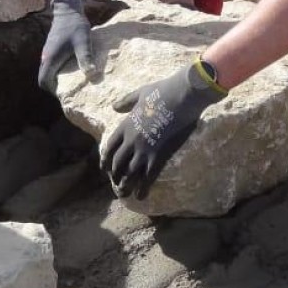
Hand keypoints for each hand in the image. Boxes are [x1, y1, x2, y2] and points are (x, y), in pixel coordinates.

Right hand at [39, 0, 99, 92]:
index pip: (44, 81)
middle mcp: (46, 57)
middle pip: (45, 78)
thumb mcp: (83, 42)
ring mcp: (48, 52)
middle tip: (70, 90)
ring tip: (73, 81)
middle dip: (55, 86)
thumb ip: (86, 58)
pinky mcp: (52, 48)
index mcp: (50, 59)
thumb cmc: (75, 26)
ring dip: (57, 77)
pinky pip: (52, 64)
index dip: (52, 91)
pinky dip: (59, 69)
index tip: (65, 93)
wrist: (68, 9)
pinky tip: (73, 68)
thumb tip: (91, 74)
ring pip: (48, 70)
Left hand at [102, 59, 225, 198]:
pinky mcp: (159, 154)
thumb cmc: (163, 91)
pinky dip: (143, 187)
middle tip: (115, 183)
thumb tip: (114, 107)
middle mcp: (131, 139)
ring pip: (130, 172)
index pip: (110, 146)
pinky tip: (141, 196)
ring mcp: (144, 148)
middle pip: (117, 162)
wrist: (182, 95)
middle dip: (114, 175)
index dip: (105, 159)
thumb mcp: (140, 93)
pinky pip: (148, 175)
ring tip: (123, 194)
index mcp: (126, 124)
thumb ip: (126, 102)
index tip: (104, 168)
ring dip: (125, 184)